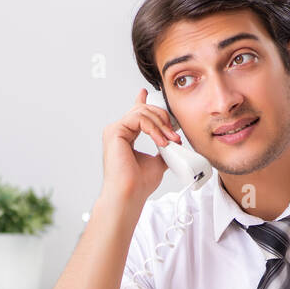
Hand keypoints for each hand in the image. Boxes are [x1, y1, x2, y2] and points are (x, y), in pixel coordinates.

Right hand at [100, 89, 181, 204]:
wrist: (129, 195)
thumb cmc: (139, 184)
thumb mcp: (157, 162)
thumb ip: (162, 149)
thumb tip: (173, 144)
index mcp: (125, 137)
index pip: (134, 114)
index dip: (142, 102)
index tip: (146, 93)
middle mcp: (118, 132)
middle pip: (144, 111)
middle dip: (163, 119)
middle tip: (174, 135)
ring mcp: (115, 131)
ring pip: (143, 113)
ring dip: (161, 125)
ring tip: (170, 141)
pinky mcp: (115, 131)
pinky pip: (139, 118)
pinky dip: (153, 128)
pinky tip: (161, 141)